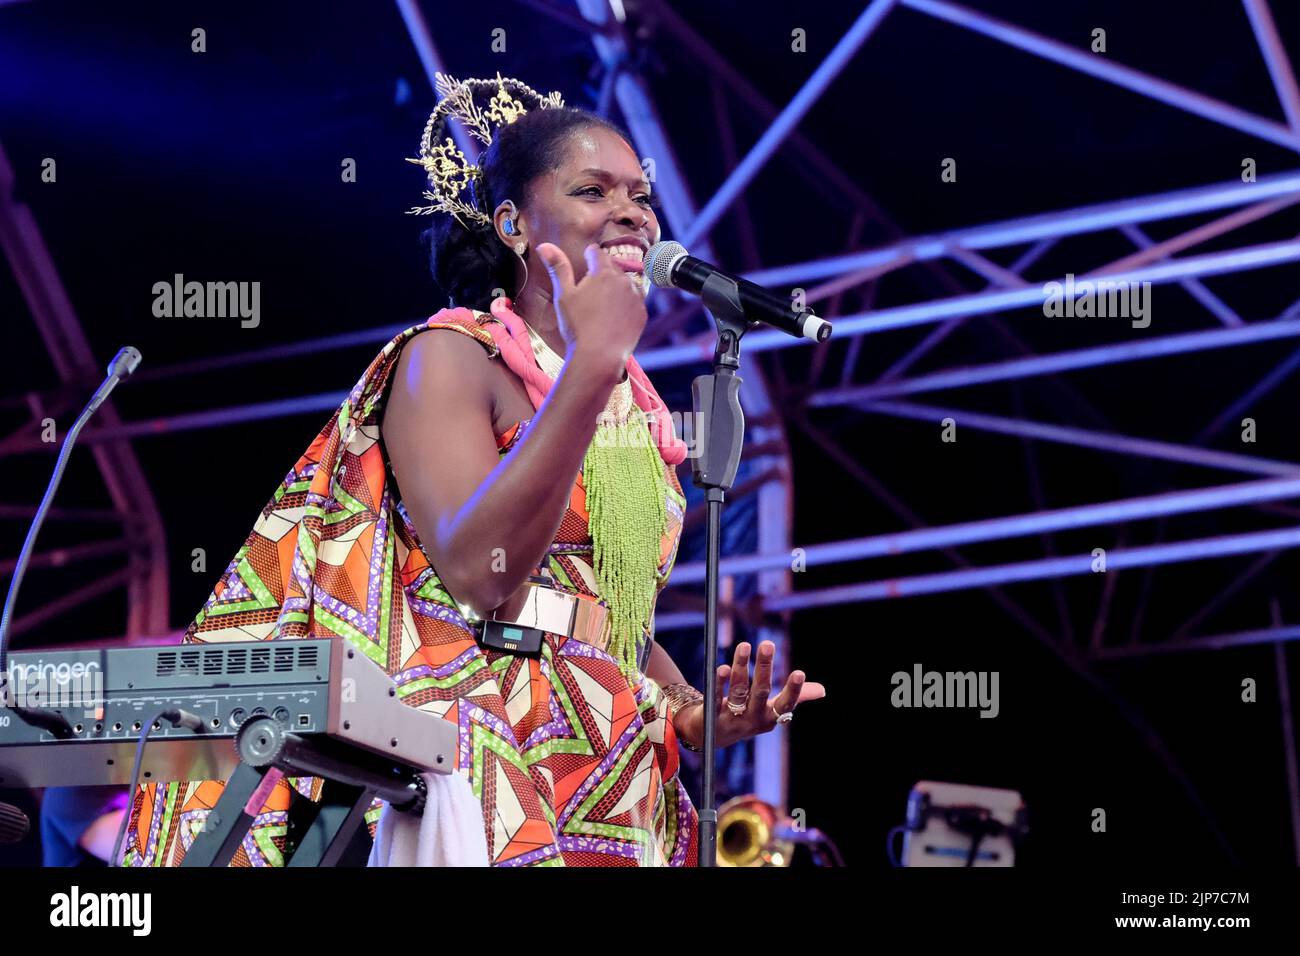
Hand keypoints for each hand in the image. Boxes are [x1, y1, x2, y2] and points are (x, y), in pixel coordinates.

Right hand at [535, 242, 647, 378]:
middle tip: (589, 294)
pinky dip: (625, 305)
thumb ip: (558, 267)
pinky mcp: (642, 312)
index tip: (583, 265)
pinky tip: (613, 318)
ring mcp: (636, 296)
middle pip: (612, 267)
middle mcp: (623, 279)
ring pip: (624, 283)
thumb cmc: (578, 326)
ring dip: (615, 288)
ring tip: (601, 307)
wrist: (599, 357)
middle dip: (601, 274)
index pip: (596, 252)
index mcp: (603, 271)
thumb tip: (544, 244)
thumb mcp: (563, 295)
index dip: (587, 258)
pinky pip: (634, 301)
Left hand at [675, 640, 825, 749]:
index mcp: (770, 718)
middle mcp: (753, 720)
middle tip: (768, 644)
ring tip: (744, 645)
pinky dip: (720, 683)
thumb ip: (794, 698)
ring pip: (738, 691)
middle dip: (764, 668)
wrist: (711, 736)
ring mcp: (732, 719)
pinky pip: (716, 697)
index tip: (800, 672)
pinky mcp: (711, 715)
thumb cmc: (747, 716)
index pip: (785, 705)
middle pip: (760, 692)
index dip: (793, 691)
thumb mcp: (770, 710)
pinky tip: (722, 668)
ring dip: (740, 668)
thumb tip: (822, 690)